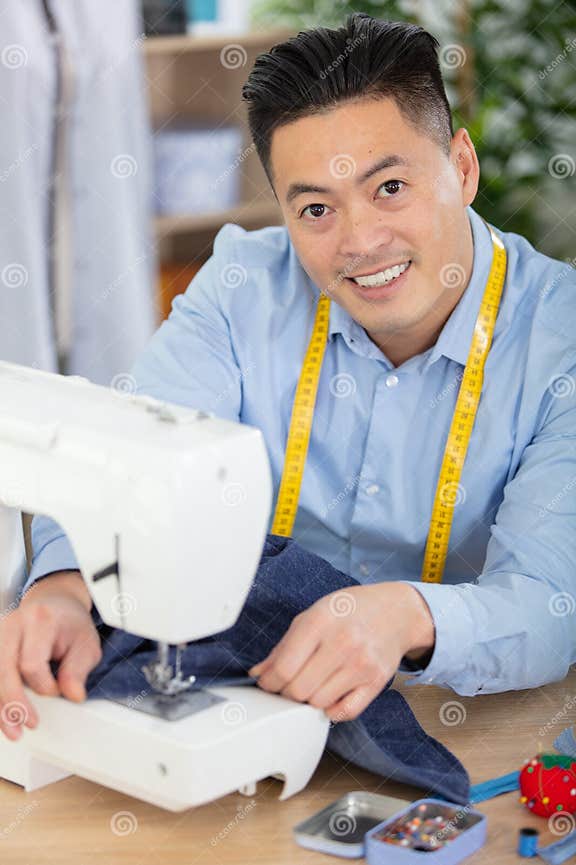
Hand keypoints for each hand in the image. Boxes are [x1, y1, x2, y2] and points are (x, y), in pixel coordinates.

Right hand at [0, 573, 101, 740]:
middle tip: (29, 723)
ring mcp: (0, 632)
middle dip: (14, 703)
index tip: (59, 691)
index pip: (31, 664)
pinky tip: (3, 714)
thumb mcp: (86, 643)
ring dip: (1, 706)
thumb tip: (73, 695)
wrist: (56, 602)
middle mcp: (13, 624)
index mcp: (39, 620)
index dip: (45, 686)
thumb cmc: (70, 623)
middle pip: (3, 670)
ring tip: (12, 729)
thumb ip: (79, 669)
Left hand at [249, 582, 433, 721]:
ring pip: (318, 704)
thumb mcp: (313, 614)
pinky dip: (331, 710)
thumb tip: (259, 673)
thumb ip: (284, 645)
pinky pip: (345, 712)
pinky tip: (328, 695)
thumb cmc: (350, 611)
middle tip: (287, 686)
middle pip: (299, 690)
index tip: (267, 683)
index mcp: (321, 622)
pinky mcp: (376, 682)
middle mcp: (343, 643)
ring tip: (309, 686)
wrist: (395, 612)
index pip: (284, 667)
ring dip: (308, 701)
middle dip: (286, 692)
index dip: (269, 682)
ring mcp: (362, 664)